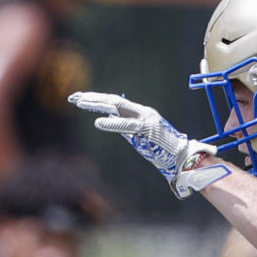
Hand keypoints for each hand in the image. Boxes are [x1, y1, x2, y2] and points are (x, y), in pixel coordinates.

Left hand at [67, 91, 228, 196]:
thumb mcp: (141, 137)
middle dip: (92, 98)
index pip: (115, 103)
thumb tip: (111, 121)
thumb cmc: (164, 151)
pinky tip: (98, 122)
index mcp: (141, 113)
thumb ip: (127, 128)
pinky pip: (127, 126)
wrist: (184, 158)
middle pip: (113, 101)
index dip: (96, 99)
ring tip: (79, 103)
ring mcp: (146, 119)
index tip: (79, 98)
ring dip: (97, 104)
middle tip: (72, 97)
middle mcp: (143, 112)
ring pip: (117, 107)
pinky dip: (112, 124)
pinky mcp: (148, 130)